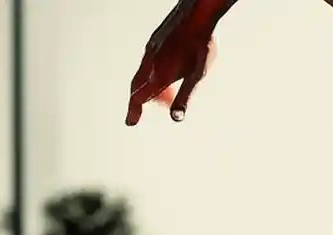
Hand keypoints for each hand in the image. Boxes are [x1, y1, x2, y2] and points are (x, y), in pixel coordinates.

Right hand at [125, 1, 219, 125]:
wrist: (198, 14)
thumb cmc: (202, 45)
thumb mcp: (198, 75)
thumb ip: (185, 96)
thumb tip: (176, 118)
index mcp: (159, 73)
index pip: (139, 96)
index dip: (133, 111)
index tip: (130, 123)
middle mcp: (150, 61)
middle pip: (136, 86)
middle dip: (136, 102)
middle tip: (136, 116)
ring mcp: (150, 49)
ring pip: (141, 73)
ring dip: (145, 89)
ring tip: (161, 98)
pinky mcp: (154, 41)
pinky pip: (146, 62)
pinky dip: (149, 75)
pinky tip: (162, 76)